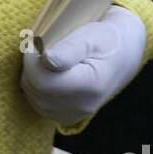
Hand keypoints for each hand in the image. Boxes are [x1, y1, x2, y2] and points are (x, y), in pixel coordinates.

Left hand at [22, 5, 144, 124]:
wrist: (121, 56)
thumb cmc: (105, 40)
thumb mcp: (90, 36)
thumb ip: (68, 49)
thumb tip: (46, 60)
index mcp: (91, 84)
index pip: (43, 81)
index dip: (31, 62)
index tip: (35, 45)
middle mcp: (84, 105)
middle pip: (36, 91)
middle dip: (31, 68)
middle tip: (39, 50)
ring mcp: (75, 114)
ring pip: (34, 99)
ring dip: (32, 78)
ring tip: (44, 61)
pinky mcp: (67, 117)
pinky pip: (39, 105)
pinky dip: (36, 89)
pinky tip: (47, 74)